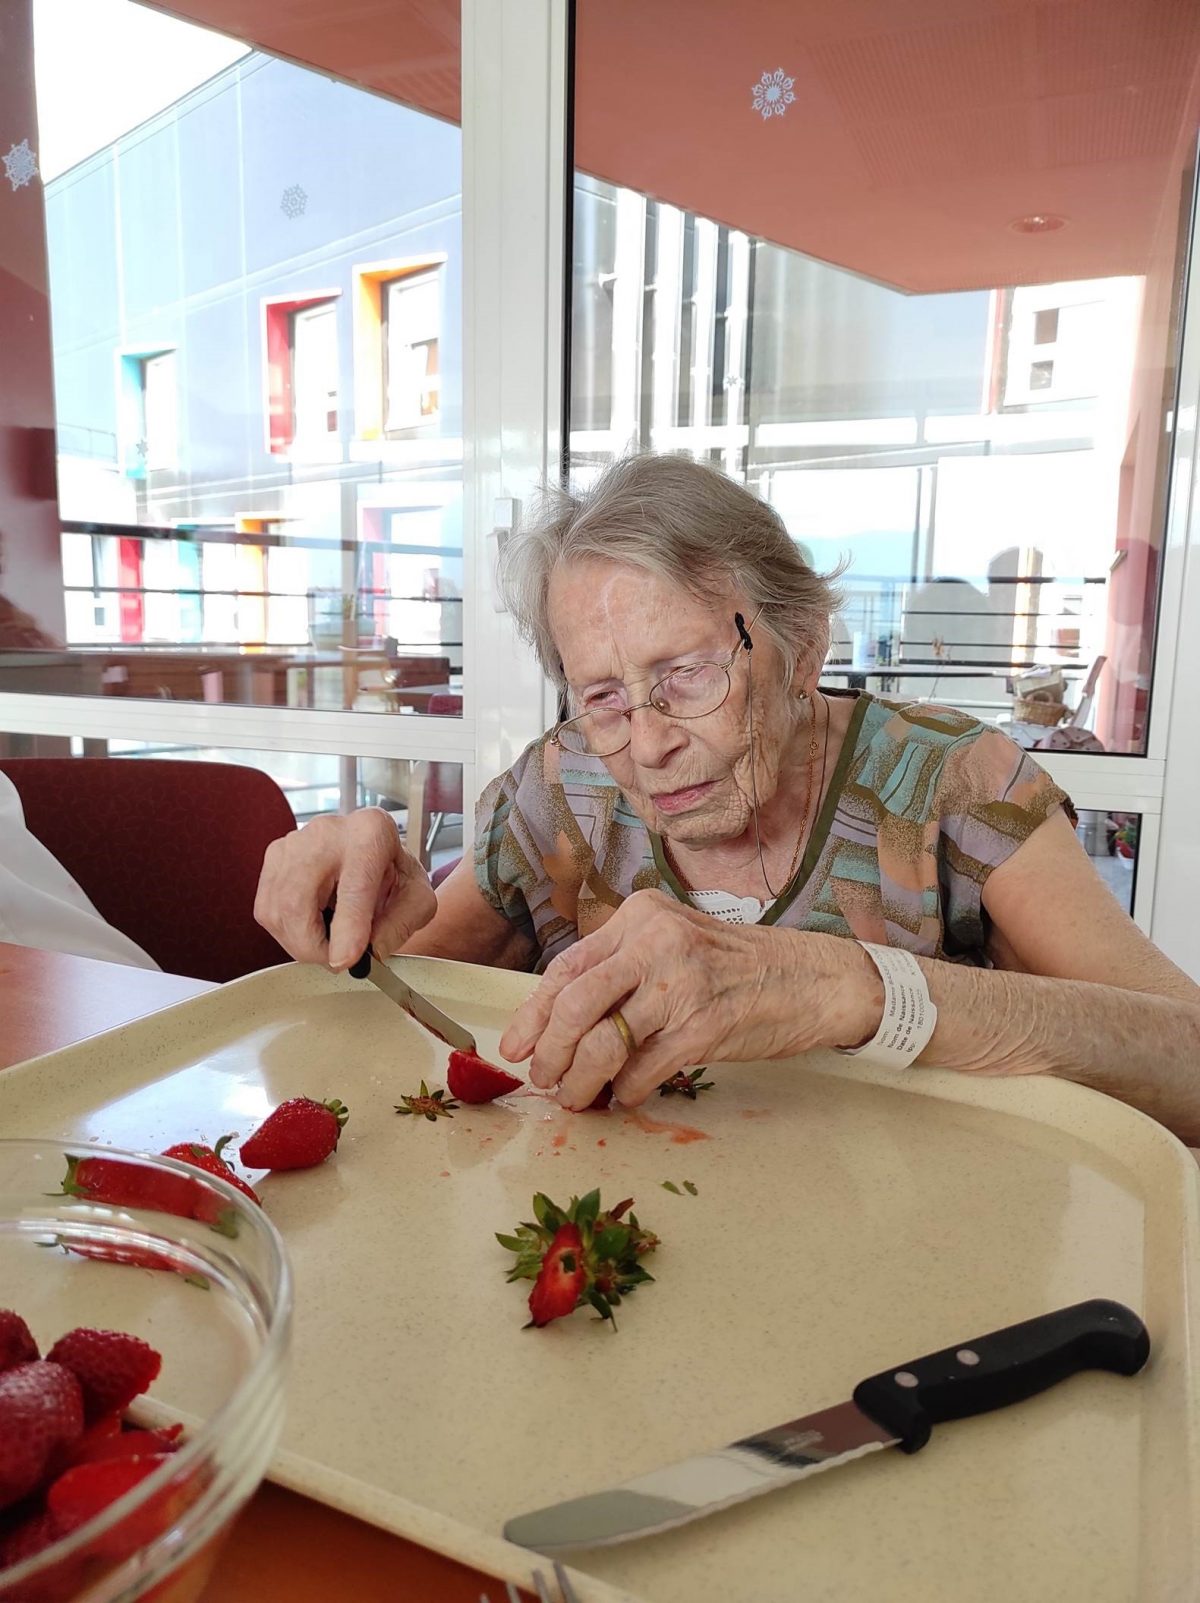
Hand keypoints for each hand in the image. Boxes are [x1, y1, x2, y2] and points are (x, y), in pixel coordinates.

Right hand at [255, 808, 436, 968]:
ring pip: (276, 910)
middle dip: (313, 947)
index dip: (347, 931)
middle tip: (337, 961)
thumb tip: (367, 954)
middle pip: (298, 901)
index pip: (353, 889)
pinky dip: (286, 930)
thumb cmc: (394, 874)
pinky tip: (312, 925)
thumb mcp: (417, 900)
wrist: (372, 850)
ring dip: (299, 942)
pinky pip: (266, 909)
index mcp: (371, 834)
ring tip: (328, 942)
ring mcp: (294, 841)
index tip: (345, 961)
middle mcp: (327, 831)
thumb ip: (398, 927)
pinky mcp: (274, 857)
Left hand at [497, 889, 875, 1108]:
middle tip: (543, 1078)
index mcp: (641, 917)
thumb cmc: (739, 965)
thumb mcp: (675, 941)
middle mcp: (656, 944)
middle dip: (549, 1051)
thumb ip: (623, 967)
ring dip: (580, 1081)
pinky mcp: (703, 1029)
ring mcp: (680, 986)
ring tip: (576, 1097)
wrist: (813, 979)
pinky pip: (642, 1071)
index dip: (532, 1013)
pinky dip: (626, 1091)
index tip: (515, 1046)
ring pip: (603, 1044)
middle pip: (573, 1003)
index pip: (567, 966)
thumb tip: (561, 1022)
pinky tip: (626, 1096)